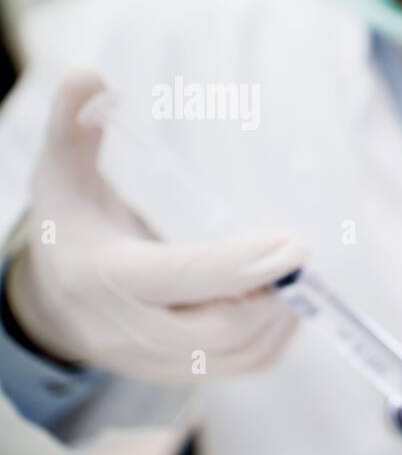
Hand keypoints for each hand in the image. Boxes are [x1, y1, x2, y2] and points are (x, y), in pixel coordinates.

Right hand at [5, 71, 307, 382]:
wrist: (52, 305)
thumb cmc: (69, 228)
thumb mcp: (62, 178)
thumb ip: (75, 129)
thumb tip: (89, 76)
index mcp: (101, 276)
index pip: (181, 277)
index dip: (242, 265)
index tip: (293, 246)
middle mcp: (126, 329)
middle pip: (218, 326)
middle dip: (267, 294)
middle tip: (296, 259)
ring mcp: (153, 362)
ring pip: (235, 354)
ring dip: (277, 318)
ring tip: (292, 278)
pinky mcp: (178, 378)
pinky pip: (240, 369)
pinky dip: (273, 341)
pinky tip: (285, 307)